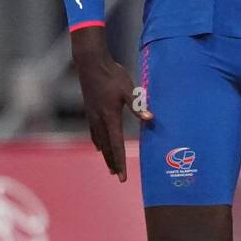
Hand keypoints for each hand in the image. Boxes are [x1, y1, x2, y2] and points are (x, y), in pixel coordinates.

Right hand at [72, 32, 152, 181]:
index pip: (116, 145)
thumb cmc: (111, 74)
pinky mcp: (90, 110)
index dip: (120, 162)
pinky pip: (94, 132)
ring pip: (99, 141)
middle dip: (113, 162)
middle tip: (117, 176)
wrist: (90, 63)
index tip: (122, 177)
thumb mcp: (128, 89)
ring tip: (109, 166)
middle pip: (107, 147)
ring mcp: (92, 115)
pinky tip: (98, 146)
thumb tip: (151, 118)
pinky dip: (98, 142)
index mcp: (110, 117)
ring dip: (105, 155)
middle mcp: (99, 120)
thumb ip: (138, 105)